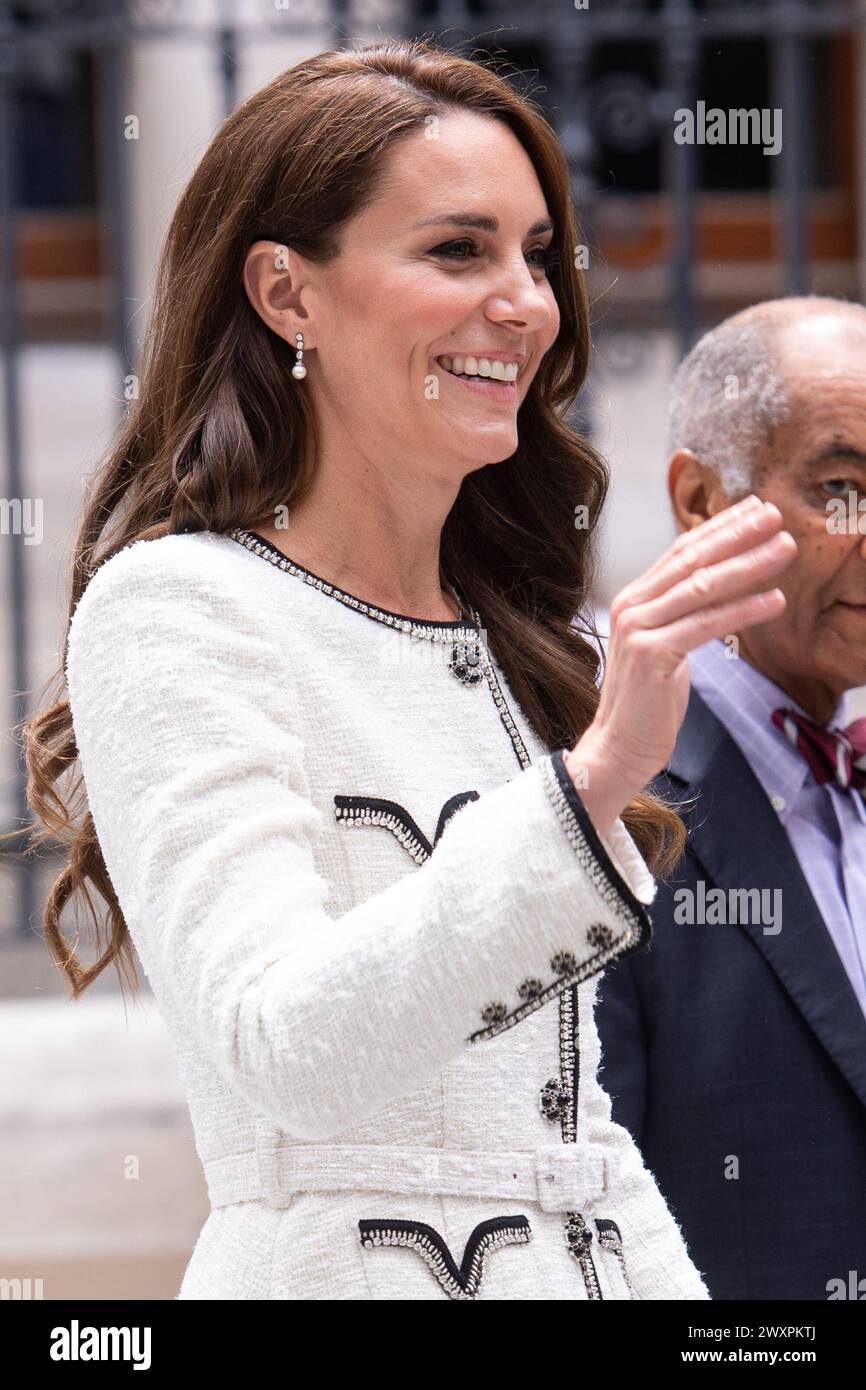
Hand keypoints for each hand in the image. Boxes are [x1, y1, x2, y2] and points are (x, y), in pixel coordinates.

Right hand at [567, 494, 796, 836]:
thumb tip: (717, 588)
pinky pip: (707, 624)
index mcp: (635, 599)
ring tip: (785, 549)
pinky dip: (743, 610)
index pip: (681, 551)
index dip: (720, 527)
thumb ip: (683, 614)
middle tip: (777, 514)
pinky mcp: (651, 654)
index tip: (755, 508)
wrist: (620, 745)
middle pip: (693, 560)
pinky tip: (775, 599)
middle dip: (738, 534)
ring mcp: (638, 628)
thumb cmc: (650, 701)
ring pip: (703, 587)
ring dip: (749, 564)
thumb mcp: (667, 645)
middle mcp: (632, 606)